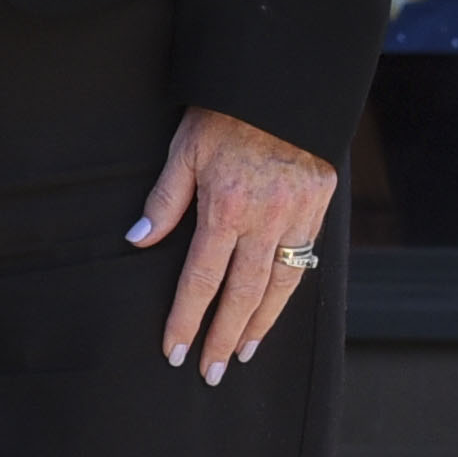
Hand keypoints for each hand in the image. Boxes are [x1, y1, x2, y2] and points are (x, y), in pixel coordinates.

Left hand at [129, 104, 334, 382]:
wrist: (284, 83)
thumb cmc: (226, 113)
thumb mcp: (184, 149)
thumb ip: (164, 199)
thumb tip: (139, 240)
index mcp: (225, 208)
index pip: (201, 279)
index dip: (187, 319)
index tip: (175, 350)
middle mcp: (264, 219)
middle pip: (242, 295)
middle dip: (223, 338)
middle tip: (210, 373)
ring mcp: (296, 215)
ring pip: (278, 286)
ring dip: (260, 325)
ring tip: (242, 354)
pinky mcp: (318, 205)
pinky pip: (303, 260)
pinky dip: (287, 292)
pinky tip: (273, 311)